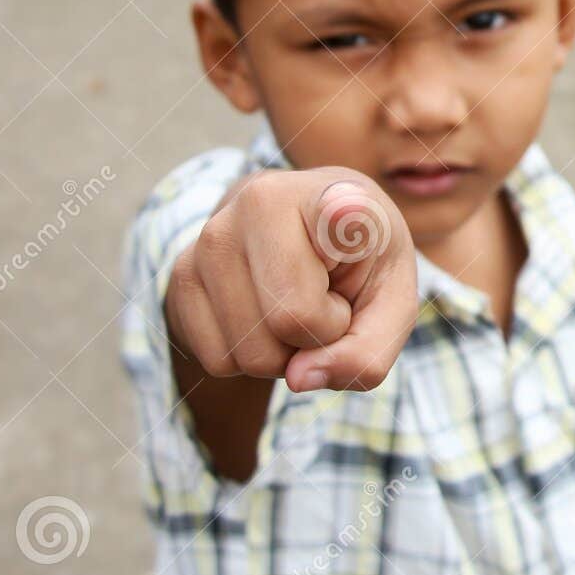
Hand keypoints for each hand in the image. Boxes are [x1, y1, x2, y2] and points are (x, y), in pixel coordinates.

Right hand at [166, 167, 418, 393]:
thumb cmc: (359, 268)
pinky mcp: (182, 269)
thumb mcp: (392, 306)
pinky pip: (216, 359)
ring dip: (280, 353)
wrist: (305, 235)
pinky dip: (245, 357)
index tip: (344, 205)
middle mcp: (263, 199)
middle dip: (317, 337)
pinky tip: (260, 313)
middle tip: (325, 299)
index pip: (337, 212)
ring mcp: (213, 232)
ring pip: (247, 350)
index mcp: (335, 196)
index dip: (341, 216)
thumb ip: (367, 352)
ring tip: (293, 304)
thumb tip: (297, 378)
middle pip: (289, 320)